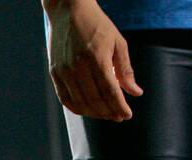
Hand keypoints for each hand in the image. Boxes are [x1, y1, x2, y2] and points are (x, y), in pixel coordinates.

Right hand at [46, 0, 140, 121]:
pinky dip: (77, 108)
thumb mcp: (117, 42)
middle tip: (118, 117)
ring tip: (105, 114)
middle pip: (95, 100)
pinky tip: (87, 110)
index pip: (110, 91)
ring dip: (95, 113)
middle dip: (109, 112)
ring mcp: (65, 71)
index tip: (127, 115)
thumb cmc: (97, 24)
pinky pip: (65, 99)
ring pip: (81, 103)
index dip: (119, 107)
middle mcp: (79, 67)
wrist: (69, 10)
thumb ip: (125, 69)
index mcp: (97, 58)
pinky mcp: (55, 72)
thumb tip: (135, 92)